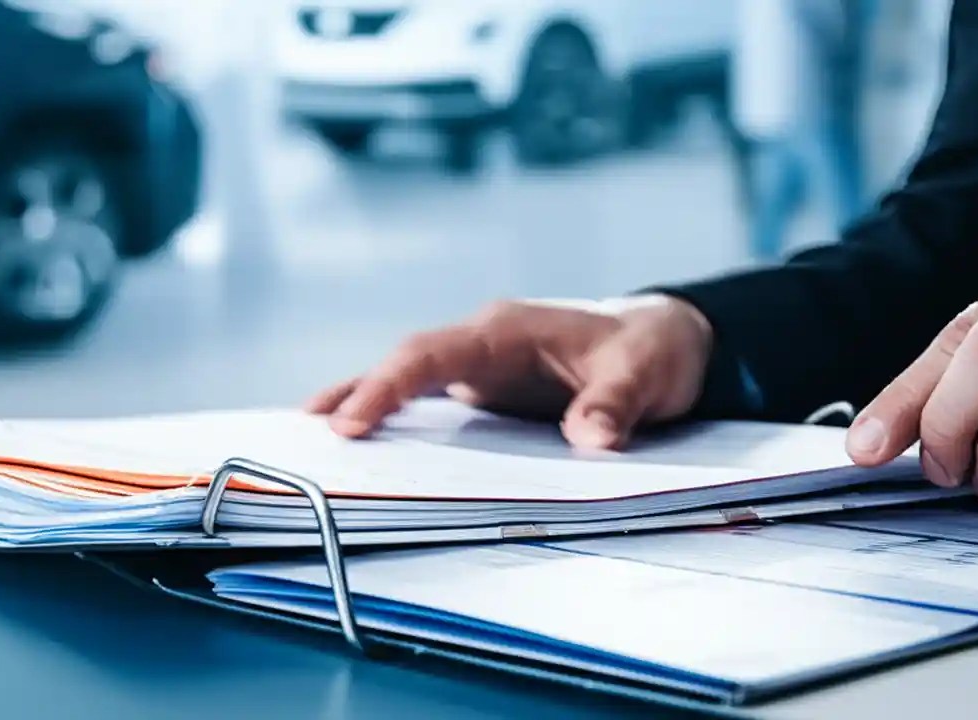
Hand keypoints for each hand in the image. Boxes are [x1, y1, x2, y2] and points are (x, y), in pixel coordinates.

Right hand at [307, 295, 713, 448]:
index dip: (387, 386)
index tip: (352, 422)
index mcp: (507, 330)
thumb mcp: (645, 373)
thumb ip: (616, 402)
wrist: (668, 339)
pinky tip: (371, 442)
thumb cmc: (653, 349)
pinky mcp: (491, 391)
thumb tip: (590, 439)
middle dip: (358, 394)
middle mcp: (485, 344)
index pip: (431, 353)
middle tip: (309, 437)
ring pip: (412, 379)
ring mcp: (484, 367)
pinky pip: (434, 401)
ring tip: (312, 438)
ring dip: (365, 401)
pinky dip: (398, 415)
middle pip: (406, 364)